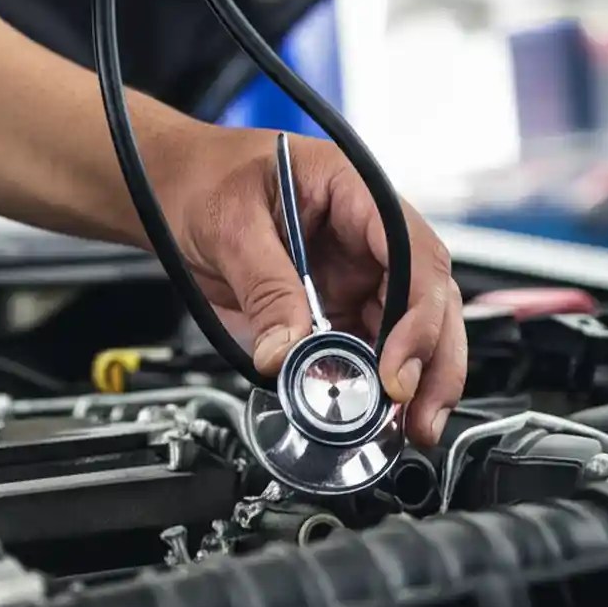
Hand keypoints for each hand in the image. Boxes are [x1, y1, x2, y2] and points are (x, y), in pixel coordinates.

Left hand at [158, 124, 465, 446]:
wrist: (173, 189)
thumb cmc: (205, 179)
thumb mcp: (230, 226)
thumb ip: (264, 288)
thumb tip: (286, 354)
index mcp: (353, 191)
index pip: (411, 253)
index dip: (417, 315)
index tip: (396, 368)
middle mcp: (365, 234)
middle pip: (427, 297)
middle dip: (434, 360)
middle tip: (420, 416)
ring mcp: (353, 271)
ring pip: (407, 328)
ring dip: (413, 379)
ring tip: (406, 427)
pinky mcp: (334, 305)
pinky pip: (365, 346)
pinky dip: (372, 382)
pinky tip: (371, 413)